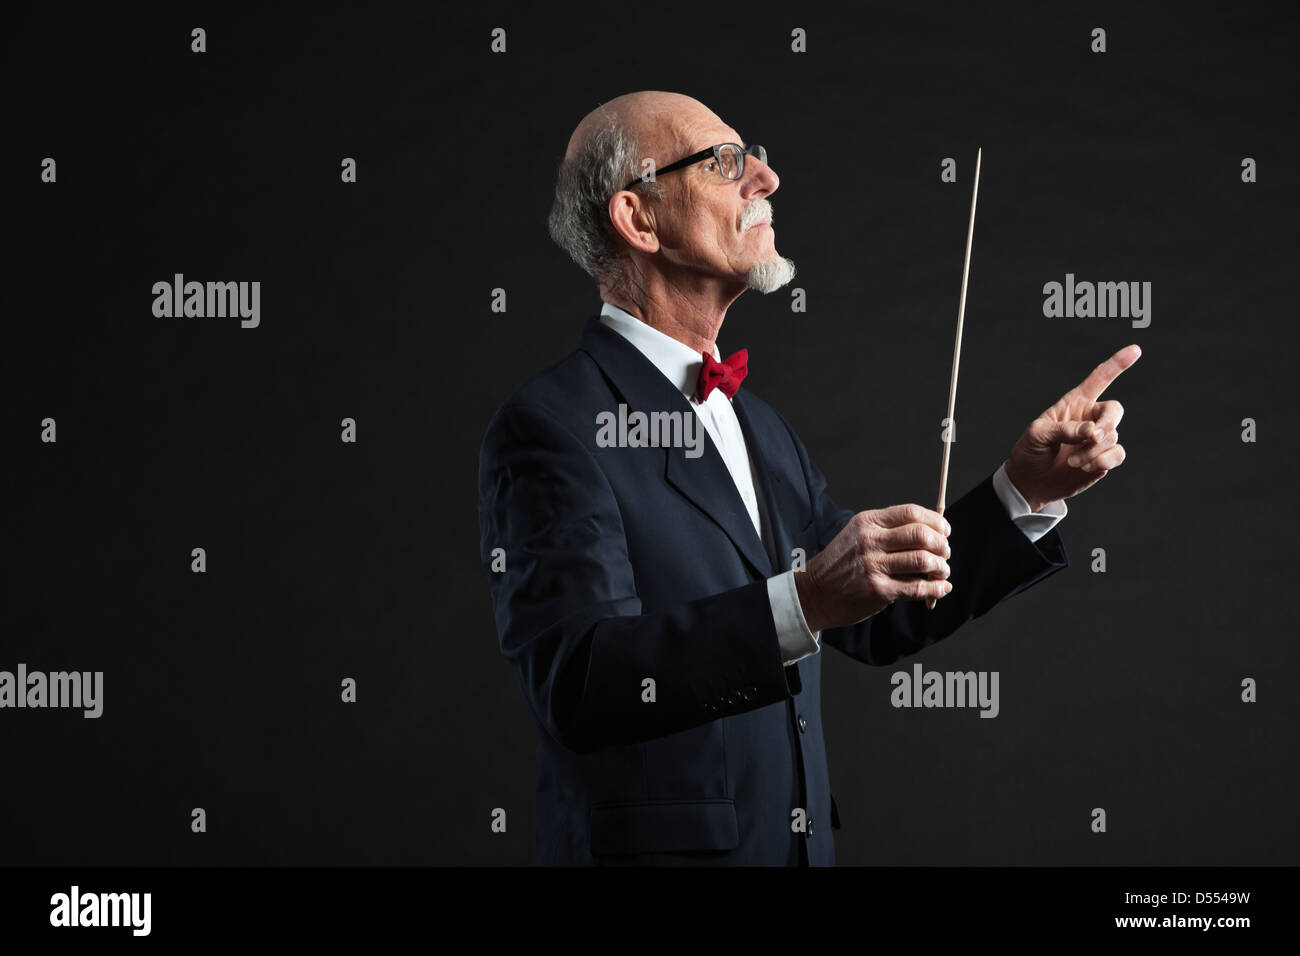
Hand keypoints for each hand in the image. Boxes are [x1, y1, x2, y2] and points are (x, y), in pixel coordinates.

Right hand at [794, 505, 951, 632]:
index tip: (945, 531)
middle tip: (944, 553)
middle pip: (921, 535)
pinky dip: (936, 589)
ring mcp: (873, 566)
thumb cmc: (840, 564)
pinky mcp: (878, 590)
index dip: (935, 521)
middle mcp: (870, 541)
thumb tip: (931, 534)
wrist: (814, 592)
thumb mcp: (857, 535)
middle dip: (941, 545)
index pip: (910, 513)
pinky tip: (940, 588)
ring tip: (942, 572)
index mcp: (867, 522)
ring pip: (923, 561)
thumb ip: (888, 531)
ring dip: (941, 567)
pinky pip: (917, 588)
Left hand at [1005, 344, 1140, 511]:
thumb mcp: (1037, 435)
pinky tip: (1084, 467)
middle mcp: (1090, 418)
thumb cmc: (1030, 451)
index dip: (1117, 364)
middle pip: (1114, 411)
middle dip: (1107, 423)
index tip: (1135, 350)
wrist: (1031, 482)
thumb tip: (1092, 431)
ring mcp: (1099, 440)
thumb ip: (1063, 430)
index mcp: (1074, 403)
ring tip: (1072, 462)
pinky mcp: (1103, 459)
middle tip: (1091, 437)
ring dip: (1093, 450)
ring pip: (1112, 437)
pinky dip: (1103, 460)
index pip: (1099, 379)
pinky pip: (1117, 454)